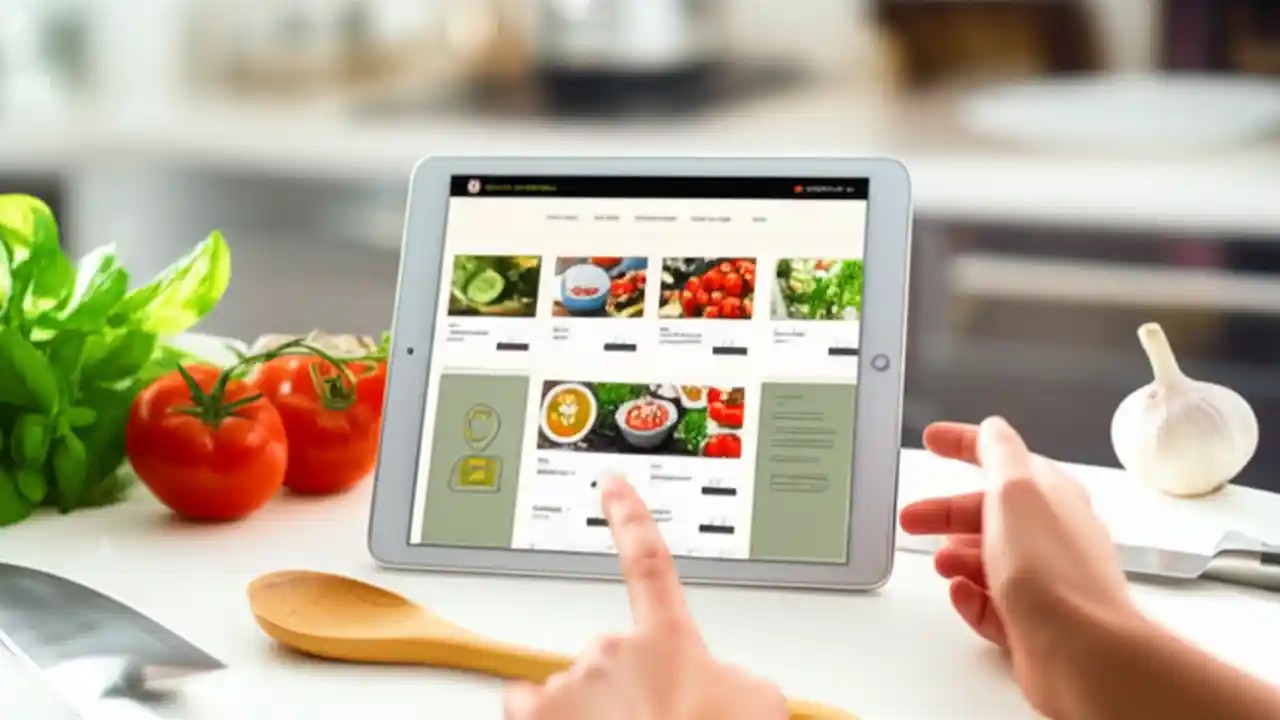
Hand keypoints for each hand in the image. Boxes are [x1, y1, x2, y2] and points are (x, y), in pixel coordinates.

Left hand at [504, 476, 786, 719]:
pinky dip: (543, 719)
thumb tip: (721, 684)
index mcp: (668, 639)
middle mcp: (612, 649)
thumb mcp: (761, 702)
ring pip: (579, 690)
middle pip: (617, 655)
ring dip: (601, 715)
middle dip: (637, 690)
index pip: (649, 562)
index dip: (629, 517)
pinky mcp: (537, 718)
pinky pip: (526, 706)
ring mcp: (571, 684)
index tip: (611, 486)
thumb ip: (735, 675)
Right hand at [899, 417, 1141, 716]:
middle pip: (989, 512)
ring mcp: (1045, 580)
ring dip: (958, 557)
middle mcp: (1052, 534)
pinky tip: (961, 595)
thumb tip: (994, 428)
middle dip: (946, 513)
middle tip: (913, 517)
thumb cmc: (1051, 570)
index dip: (963, 443)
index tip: (934, 439)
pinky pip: (994, 604)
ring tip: (940, 563)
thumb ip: (1000, 455)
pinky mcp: (1035, 622)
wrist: (1079, 650)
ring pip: (991, 559)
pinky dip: (971, 598)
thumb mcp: (1014, 491)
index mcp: (1050, 494)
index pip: (1002, 457)